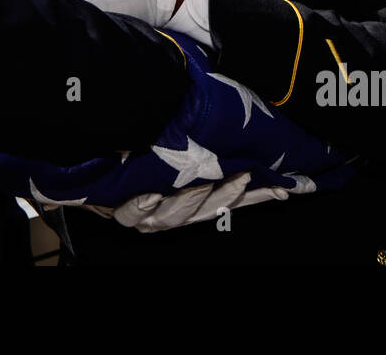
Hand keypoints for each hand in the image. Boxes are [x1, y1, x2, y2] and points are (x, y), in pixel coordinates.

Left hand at [110, 172, 293, 232]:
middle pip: (202, 212)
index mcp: (192, 207)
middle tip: (238, 175)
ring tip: (198, 182)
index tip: (262, 180)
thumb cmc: (153, 170)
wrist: (103, 171)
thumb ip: (235, 176)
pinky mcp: (121, 212)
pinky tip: (152, 193)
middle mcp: (171, 215)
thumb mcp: (197, 169)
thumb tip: (283, 185)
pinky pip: (133, 213)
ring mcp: (147, 216)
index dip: (246, 196)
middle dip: (222, 195)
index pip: (226, 205)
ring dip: (187, 200)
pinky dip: (143, 204)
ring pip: (171, 216)